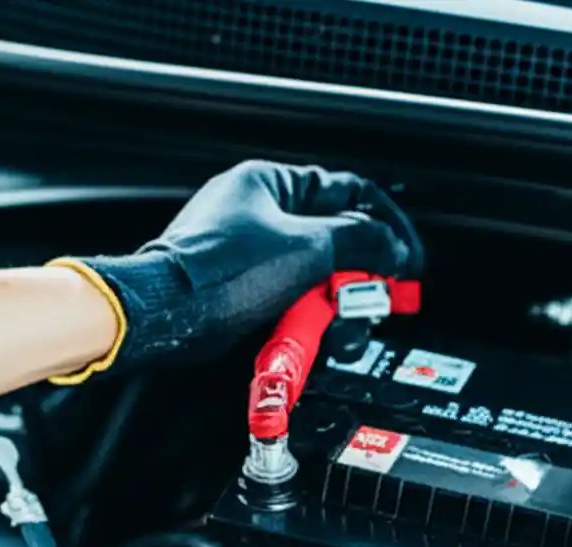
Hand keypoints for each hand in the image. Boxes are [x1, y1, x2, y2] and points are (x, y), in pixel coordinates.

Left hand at [72, 160, 423, 372]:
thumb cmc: (219, 274)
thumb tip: (393, 246)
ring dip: (341, 305)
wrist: (164, 319)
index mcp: (271, 184)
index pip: (349, 192)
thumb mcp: (310, 248)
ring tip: (344, 327)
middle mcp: (261, 214)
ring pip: (319, 276)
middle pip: (338, 240)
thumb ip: (363, 241)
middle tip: (379, 297)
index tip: (407, 257)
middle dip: (362, 275)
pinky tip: (321, 336)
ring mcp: (253, 254)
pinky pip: (295, 300)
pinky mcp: (246, 290)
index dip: (387, 225)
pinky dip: (313, 318)